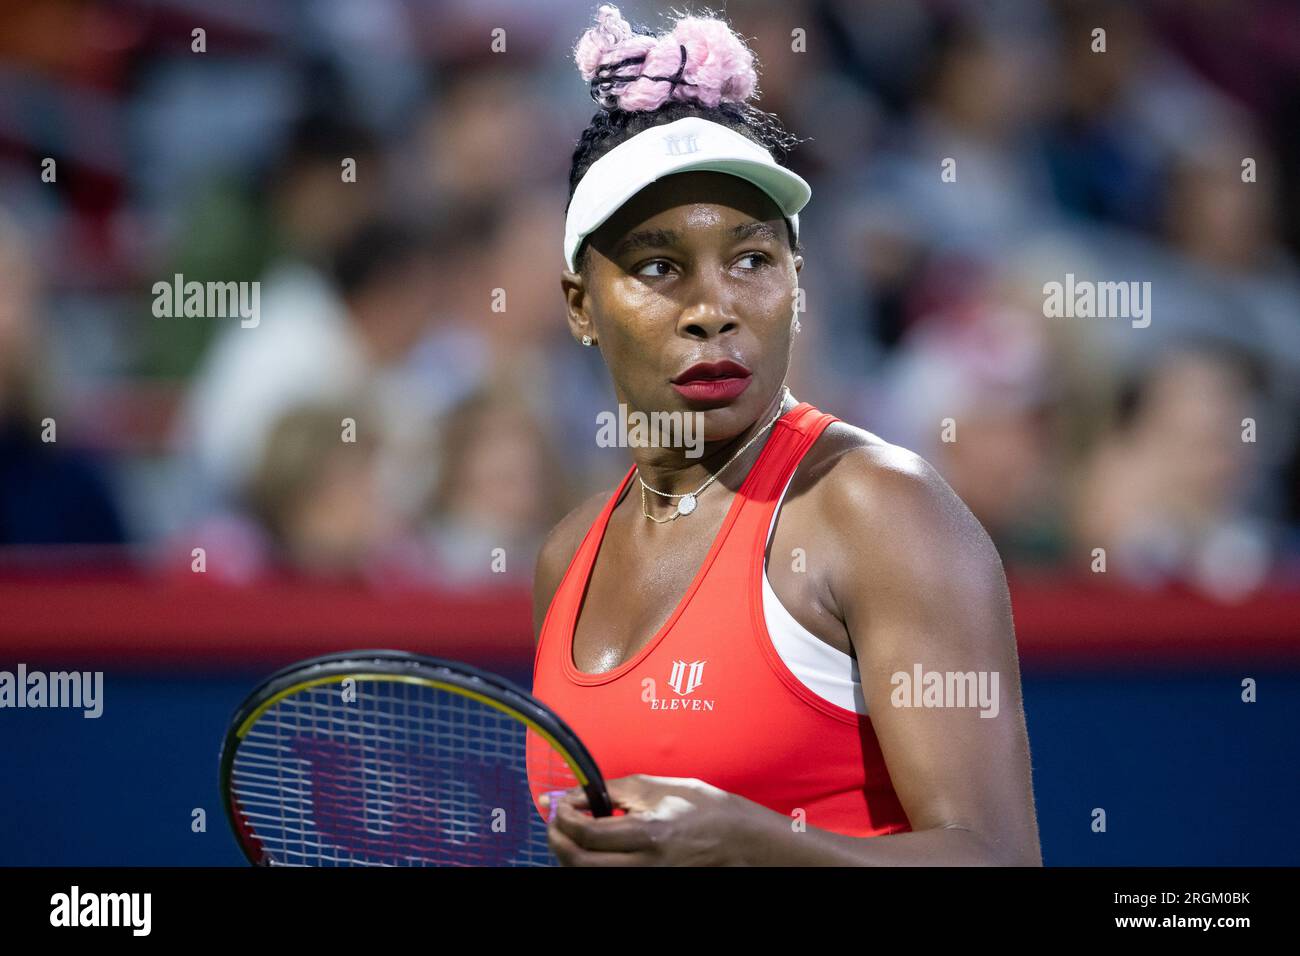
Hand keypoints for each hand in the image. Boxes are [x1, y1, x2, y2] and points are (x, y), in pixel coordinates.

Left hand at [543, 774, 754, 865]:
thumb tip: (571, 794)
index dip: (563, 818)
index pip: (587, 833)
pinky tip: (592, 848)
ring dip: (571, 855)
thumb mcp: (656, 788)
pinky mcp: (651, 884)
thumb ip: (610, 790)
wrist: (739, 839)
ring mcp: (649, 879)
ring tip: (570, 833)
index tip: (559, 804)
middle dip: (557, 840)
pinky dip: (591, 864)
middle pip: (580, 863)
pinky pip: (608, 878)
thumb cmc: (703, 807)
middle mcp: (646, 865)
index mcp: (648, 834)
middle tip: (555, 822)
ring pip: (589, 875)